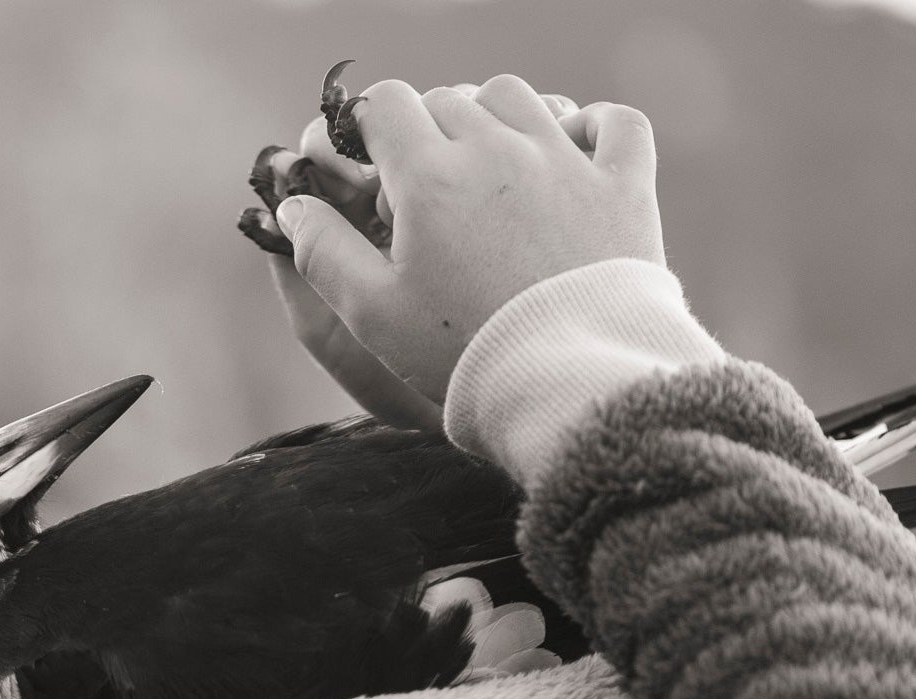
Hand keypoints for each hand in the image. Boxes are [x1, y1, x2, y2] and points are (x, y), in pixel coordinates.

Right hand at [275, 75, 664, 405]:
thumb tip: (292, 205)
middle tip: (423, 193)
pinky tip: (573, 152)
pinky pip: (613, 122)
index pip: (384, 104)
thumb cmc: (460, 352)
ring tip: (486, 173)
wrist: (570, 384)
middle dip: (426, 132)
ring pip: (518, 97)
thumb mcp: (370, 313)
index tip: (369, 168)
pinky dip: (591, 126)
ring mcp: (566, 161)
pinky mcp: (623, 186)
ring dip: (494, 119)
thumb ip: (322, 250)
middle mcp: (497, 149)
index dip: (367, 129)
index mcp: (429, 175)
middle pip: (447, 100)